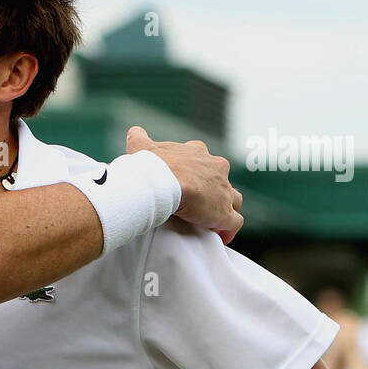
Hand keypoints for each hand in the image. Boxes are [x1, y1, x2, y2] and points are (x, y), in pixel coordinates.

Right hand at [127, 126, 242, 243]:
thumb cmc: (151, 164)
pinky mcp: (223, 213)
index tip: (189, 183)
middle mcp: (216, 168)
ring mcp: (223, 191)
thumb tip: (134, 131)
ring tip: (212, 221)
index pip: (204, 160)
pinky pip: (233, 223)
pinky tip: (219, 237)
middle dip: (214, 191)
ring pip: (233, 199)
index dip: (198, 173)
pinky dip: (228, 230)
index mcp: (198, 152)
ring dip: (225, 209)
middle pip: (222, 179)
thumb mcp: (142, 147)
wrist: (161, 180)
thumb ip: (139, 138)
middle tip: (198, 204)